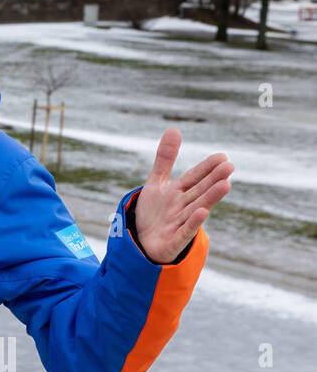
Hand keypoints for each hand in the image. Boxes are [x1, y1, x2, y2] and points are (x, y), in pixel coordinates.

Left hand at [132, 128, 233, 263]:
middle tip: (229, 166)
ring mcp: (180, 223)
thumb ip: (165, 159)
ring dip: (210, 198)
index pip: (194, 177)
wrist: (142, 242)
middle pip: (199, 191)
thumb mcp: (156, 182)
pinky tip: (203, 212)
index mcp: (179, 192)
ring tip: (226, 185)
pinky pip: (185, 230)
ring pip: (197, 208)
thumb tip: (175, 129)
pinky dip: (193, 223)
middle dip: (213, 179)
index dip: (206, 168)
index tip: (222, 156)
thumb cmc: (153, 212)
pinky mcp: (175, 240)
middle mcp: (183, 206)